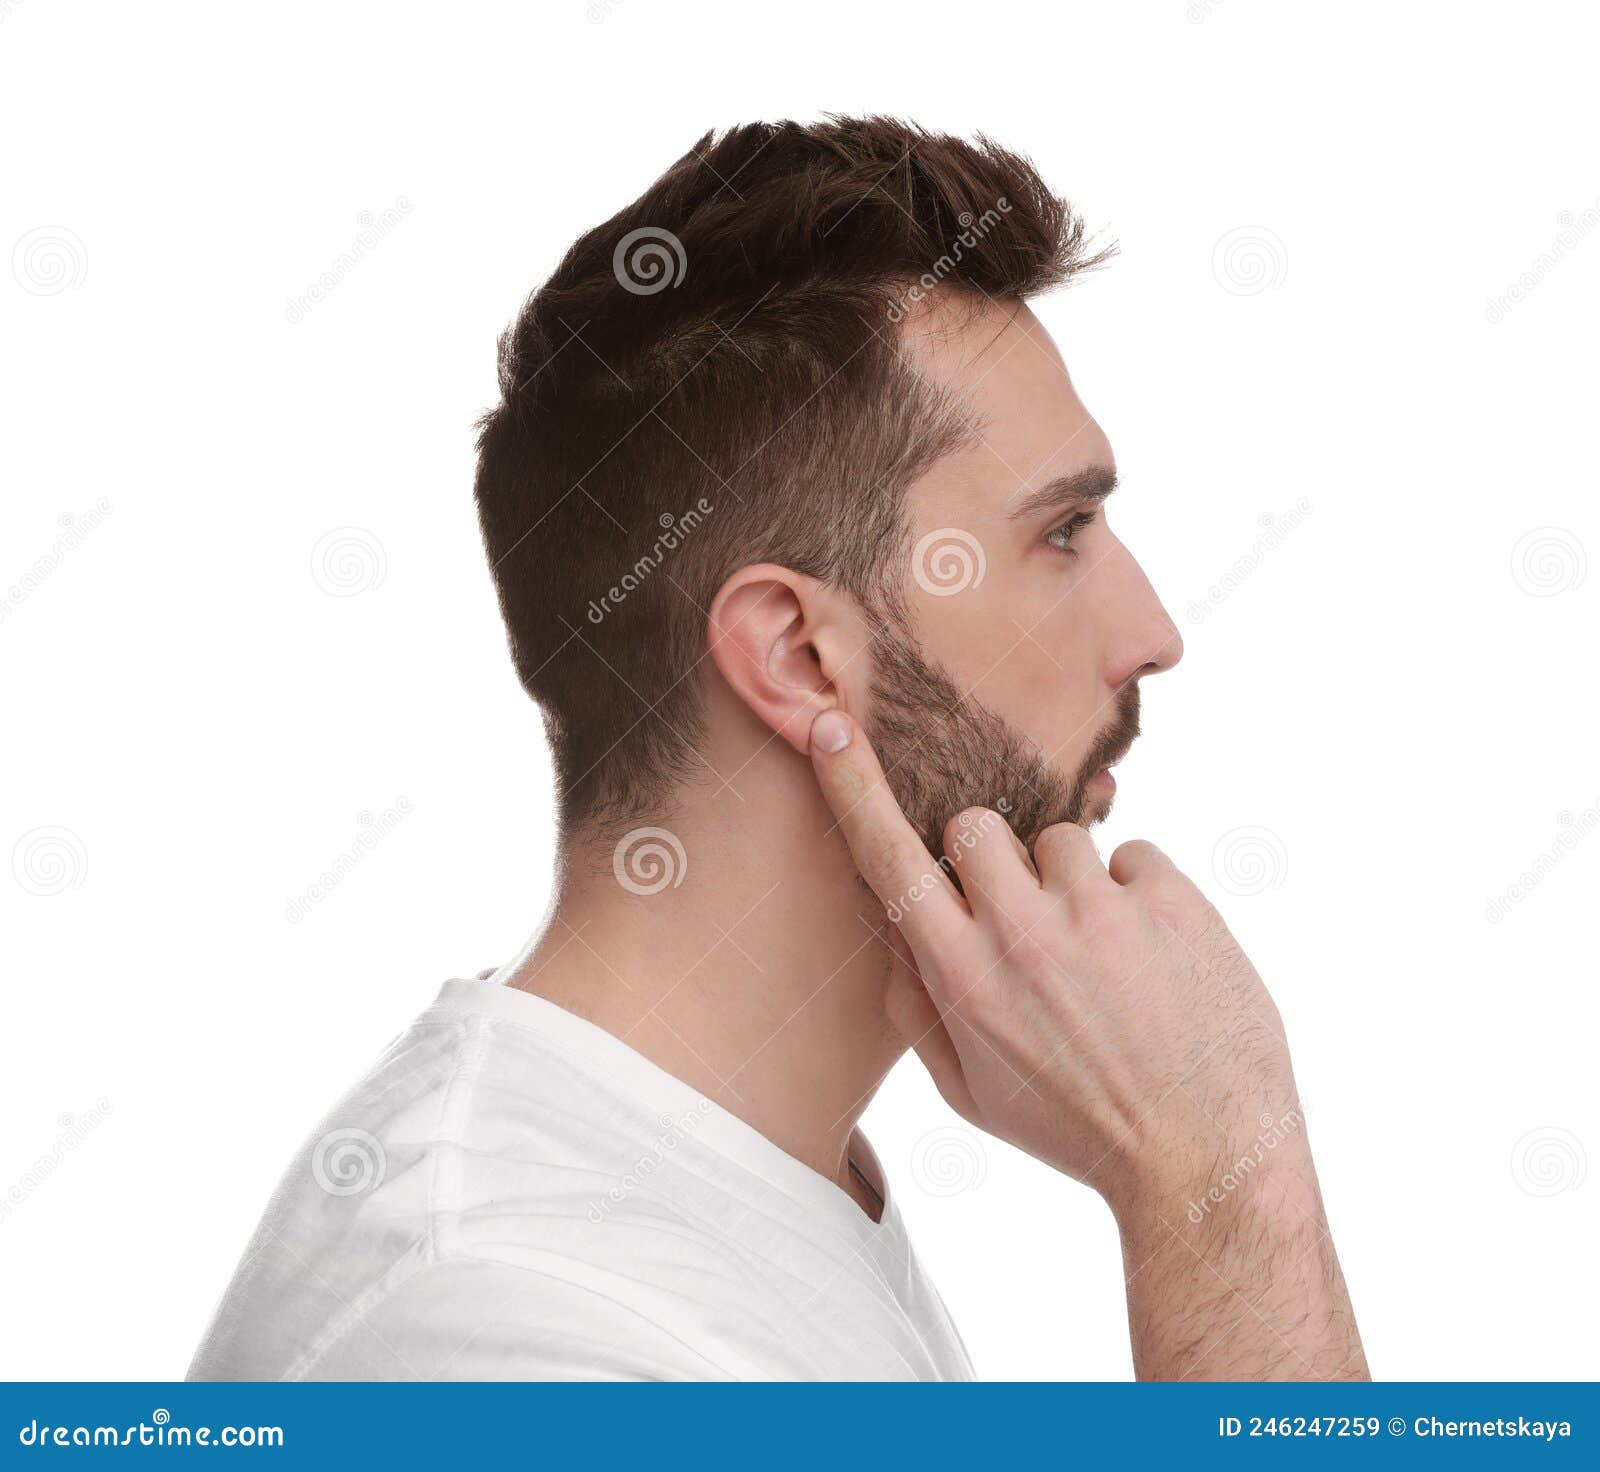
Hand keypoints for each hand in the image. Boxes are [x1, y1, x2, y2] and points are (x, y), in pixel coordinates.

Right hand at [808, 708, 1303, 1220]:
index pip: (889, 859)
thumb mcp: (973, 1096)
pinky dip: (1138, 895)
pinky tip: (1154, 958)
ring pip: (1060, 836)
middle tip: (1024, 914)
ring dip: (1071, 882)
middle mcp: (1023, 933)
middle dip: (989, 858)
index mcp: (963, 978)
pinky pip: (1134, 852)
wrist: (1205, 1162)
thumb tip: (896, 938)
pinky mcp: (1172, 901)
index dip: (853, 785)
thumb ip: (917, 1011)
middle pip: (975, 826)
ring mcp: (1101, 912)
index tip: (831, 726)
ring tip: (1104, 955)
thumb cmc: (1080, 1131)